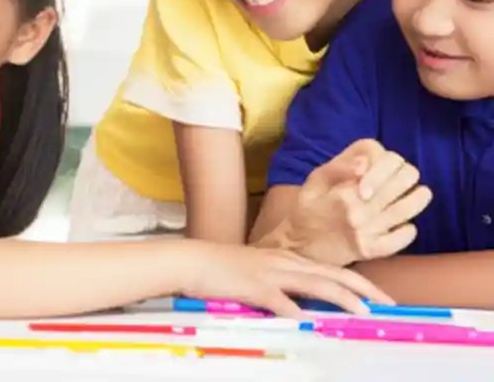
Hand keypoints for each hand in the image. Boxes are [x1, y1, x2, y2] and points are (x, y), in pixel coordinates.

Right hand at [180, 240, 392, 317]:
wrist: (192, 260)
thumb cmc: (223, 269)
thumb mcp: (259, 273)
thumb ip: (283, 286)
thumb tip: (304, 307)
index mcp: (288, 260)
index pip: (333, 270)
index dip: (361, 283)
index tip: (382, 298)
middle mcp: (285, 263)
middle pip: (333, 274)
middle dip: (364, 289)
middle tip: (388, 304)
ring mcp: (269, 273)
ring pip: (314, 282)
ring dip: (340, 297)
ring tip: (362, 311)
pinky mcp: (252, 286)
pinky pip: (278, 299)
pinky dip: (293, 310)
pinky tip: (306, 320)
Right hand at [285, 139, 431, 265]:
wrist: (297, 248)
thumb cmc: (307, 210)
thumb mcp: (314, 181)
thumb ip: (338, 167)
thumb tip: (365, 162)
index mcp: (344, 191)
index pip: (385, 163)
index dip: (389, 162)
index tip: (383, 167)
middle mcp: (359, 211)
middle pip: (404, 182)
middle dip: (407, 175)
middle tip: (404, 178)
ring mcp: (368, 232)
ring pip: (409, 208)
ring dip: (419, 198)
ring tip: (418, 193)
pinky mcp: (372, 251)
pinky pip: (403, 238)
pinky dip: (409, 229)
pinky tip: (403, 223)